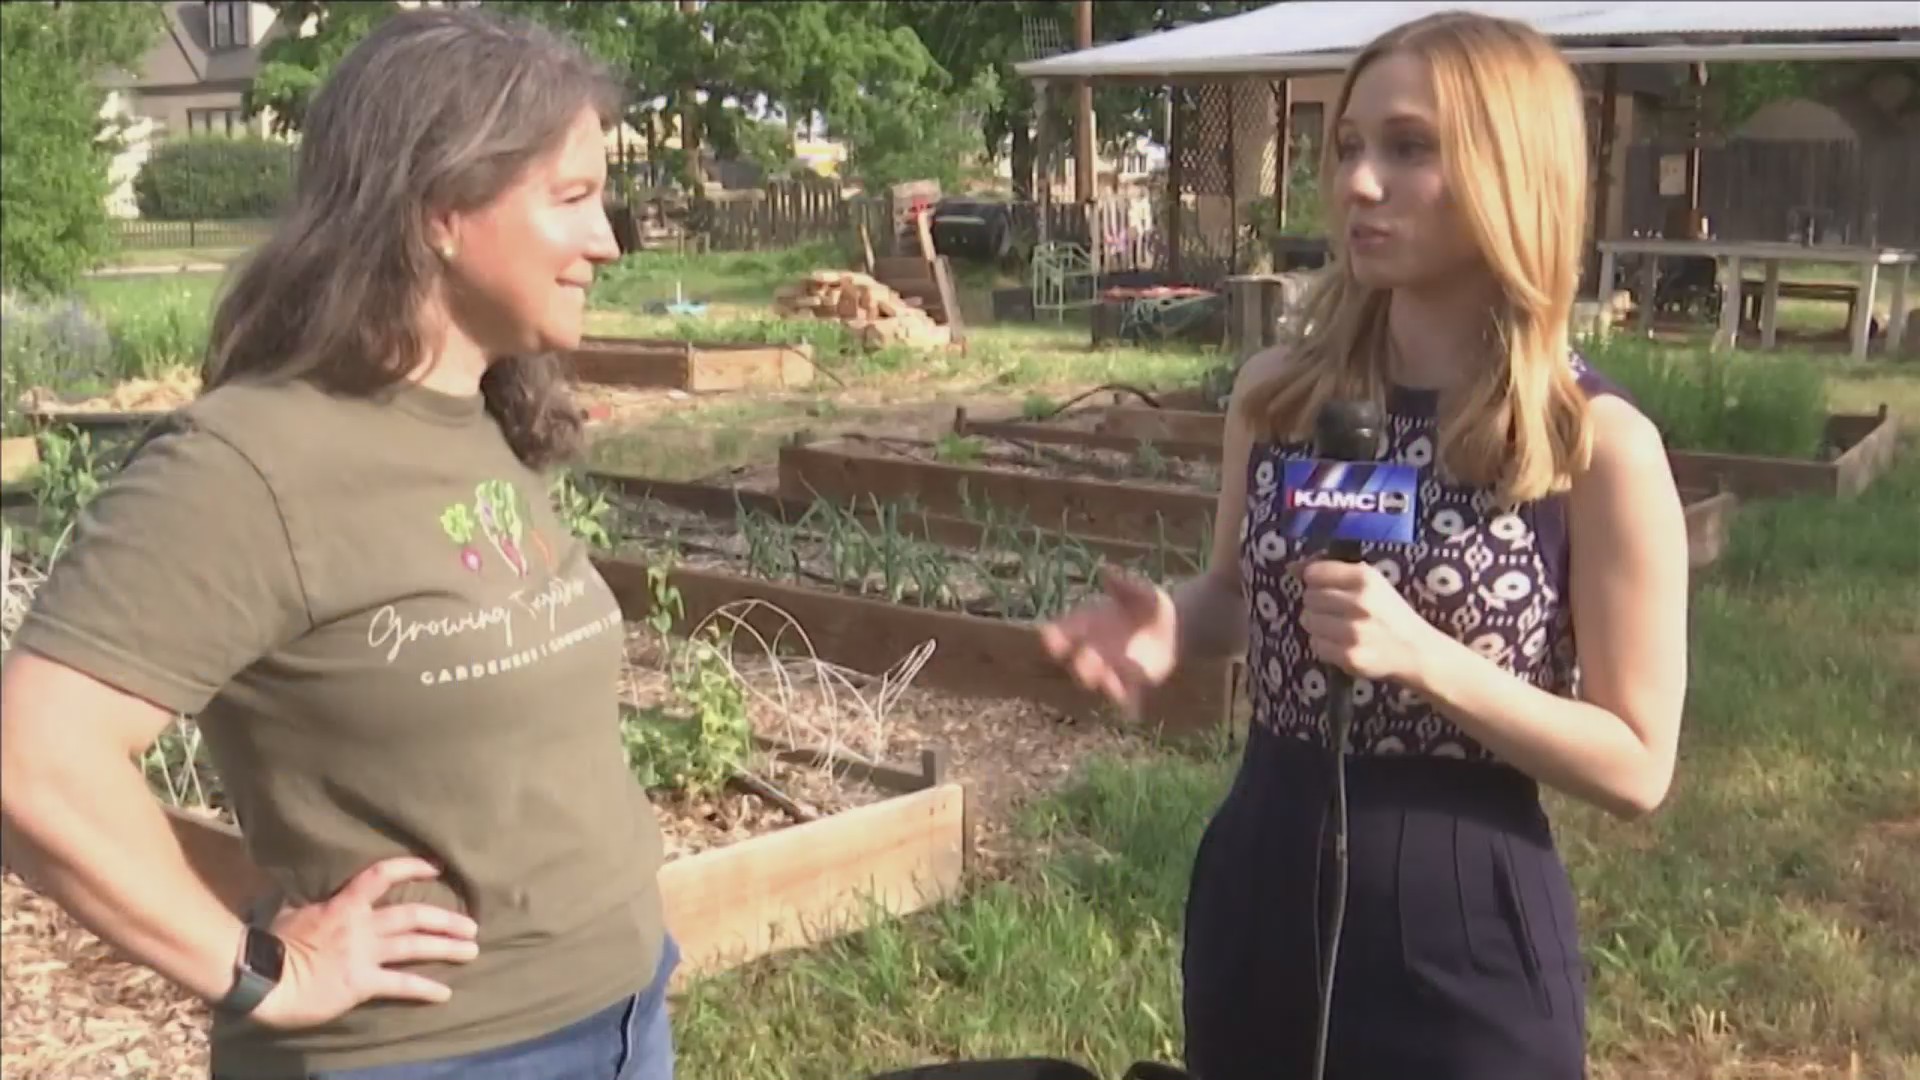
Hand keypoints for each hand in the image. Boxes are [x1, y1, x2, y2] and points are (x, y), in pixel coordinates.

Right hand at [250, 857, 479, 1029]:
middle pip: (414, 915)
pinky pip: (401, 985)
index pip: (382, 875)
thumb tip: (307, 883)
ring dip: (447, 948)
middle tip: (472, 925)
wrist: (262, 978)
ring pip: (415, 946)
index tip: (437, 867)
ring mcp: (364, 954)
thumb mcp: (291, 910)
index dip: (412, 868)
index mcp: (343, 904)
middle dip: (446, 919)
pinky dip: (425, 989)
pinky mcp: (362, 984)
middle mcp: (361, 926)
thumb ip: (312, 899)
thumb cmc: (269, 944)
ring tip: (472, 951)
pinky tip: (445, 994)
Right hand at [1038, 567, 1177, 715]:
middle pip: (1080, 659)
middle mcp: (1094, 648)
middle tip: (1086, 659)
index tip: (1049, 636)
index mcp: (1089, 623)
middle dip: (1081, 662)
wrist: (1175, 625)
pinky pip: (1127, 694)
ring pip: (1100, 679)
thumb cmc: (1150, 603)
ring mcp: (1110, 667)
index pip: (1064, 631)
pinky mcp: (1131, 681)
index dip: (1055, 635)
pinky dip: (1129, 703)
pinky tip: (1133, 711)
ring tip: (1111, 686)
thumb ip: (1124, 584)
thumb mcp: (1140, 590)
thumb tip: (1106, 570)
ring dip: (1103, 683)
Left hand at [1297, 558, 1440, 686]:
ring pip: (1307, 620)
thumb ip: (1331, 570)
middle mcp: (1359, 603)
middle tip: (1337, 611)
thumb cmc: (1389, 613)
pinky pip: (1315, 645)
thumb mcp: (1370, 583)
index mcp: (1365, 578)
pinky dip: (1324, 645)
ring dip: (1318, 624)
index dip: (1315, 580)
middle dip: (1318, 603)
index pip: (1314, 572)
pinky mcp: (1349, 657)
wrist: (1416, 651)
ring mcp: (1353, 632)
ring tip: (1340, 628)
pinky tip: (1343, 644)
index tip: (1326, 587)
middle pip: (1309, 597)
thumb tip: (1291, 567)